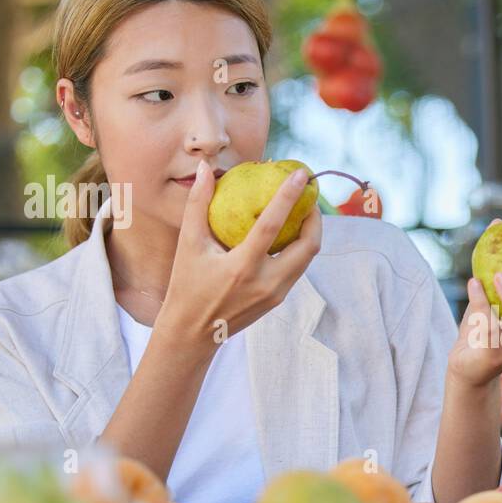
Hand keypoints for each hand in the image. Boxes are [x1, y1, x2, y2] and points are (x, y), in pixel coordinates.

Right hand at [153, 161, 321, 355]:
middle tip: (309, 195)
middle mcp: (265, 283)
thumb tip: (205, 169)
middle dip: (315, 217)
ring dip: (311, 232)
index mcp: (242, 268)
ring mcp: (276, 294)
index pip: (273, 225)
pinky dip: (299, 248)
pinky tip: (291, 233)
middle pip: (308, 246)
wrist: (192, 333)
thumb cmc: (186, 285)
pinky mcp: (278, 300)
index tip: (301, 175)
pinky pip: (296, 269)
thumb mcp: (188, 244)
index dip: (289, 196)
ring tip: (304, 211)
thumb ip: (198, 203)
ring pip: (307, 259)